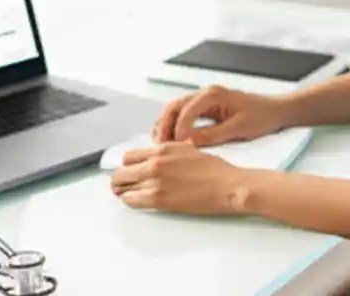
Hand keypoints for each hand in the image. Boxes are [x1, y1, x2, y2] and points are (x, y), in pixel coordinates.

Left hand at [110, 141, 253, 214]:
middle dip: (121, 179)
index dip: (129, 166)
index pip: (130, 156)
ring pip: (122, 186)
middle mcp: (155, 162)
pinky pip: (131, 200)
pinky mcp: (158, 198)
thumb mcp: (190, 150)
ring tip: (129, 195)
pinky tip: (137, 201)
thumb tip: (160, 158)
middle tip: (125, 186)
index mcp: (163, 148)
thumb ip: (170, 152)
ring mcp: (155, 180)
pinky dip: (130, 201)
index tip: (131, 172)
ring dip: (123, 191)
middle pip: (121, 171)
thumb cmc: (215, 170)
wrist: (227, 186)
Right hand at [152, 85, 290, 146]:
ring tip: (161, 144)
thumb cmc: (262, 117)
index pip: (187, 109)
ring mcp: (204, 100)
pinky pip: (183, 115)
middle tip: (160, 145)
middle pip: (175, 106)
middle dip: (165, 125)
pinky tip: (171, 140)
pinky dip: (174, 125)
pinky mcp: (205, 108)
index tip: (176, 144)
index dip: (179, 127)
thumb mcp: (238, 129)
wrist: (276, 110)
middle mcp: (205, 94)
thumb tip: (188, 142)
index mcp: (213, 94)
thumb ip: (212, 135)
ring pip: (176, 110)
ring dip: (166, 125)